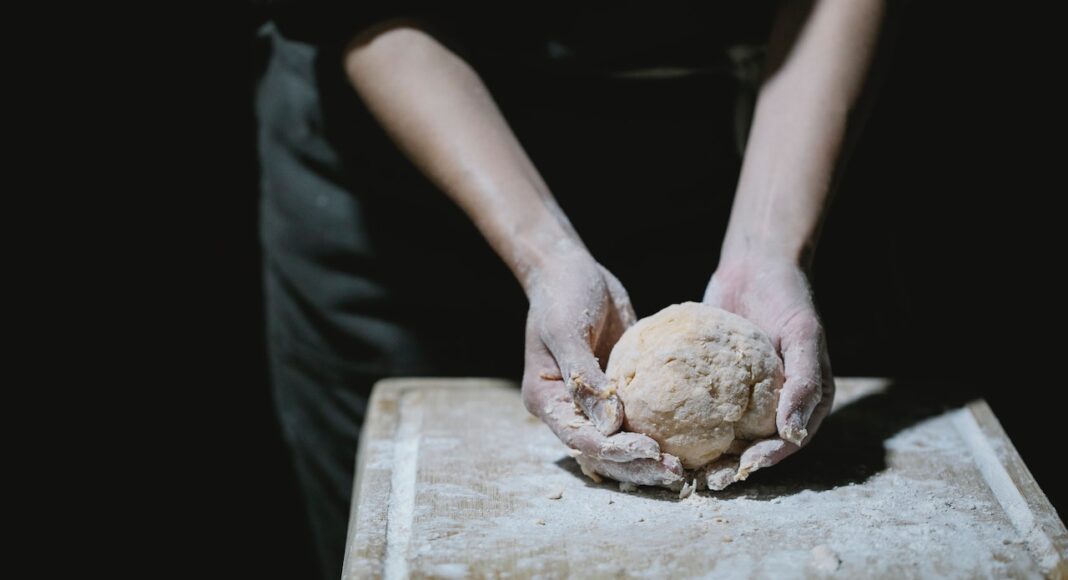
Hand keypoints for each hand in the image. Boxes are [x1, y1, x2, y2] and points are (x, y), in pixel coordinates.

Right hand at [521, 252, 683, 487]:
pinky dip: (654, 433)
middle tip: (674, 473)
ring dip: (646, 459)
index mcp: (546, 399)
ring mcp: (591, 403)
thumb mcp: (567, 330)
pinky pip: (633, 420)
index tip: (649, 450)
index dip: (613, 450)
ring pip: (618, 443)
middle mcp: (567, 409)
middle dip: (635, 465)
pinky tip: (684, 444)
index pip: (579, 438)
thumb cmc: (562, 294)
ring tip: (680, 470)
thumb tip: (610, 424)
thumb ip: (585, 378)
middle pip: (601, 451)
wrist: (571, 270)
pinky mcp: (615, 391)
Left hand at [702, 258, 834, 484]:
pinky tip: (661, 428)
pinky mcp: (715, 379)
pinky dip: (684, 418)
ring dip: (706, 451)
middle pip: (754, 444)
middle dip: (731, 466)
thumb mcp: (803, 334)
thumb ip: (805, 381)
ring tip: (680, 464)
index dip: (765, 460)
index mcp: (804, 399)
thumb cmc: (787, 296)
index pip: (787, 442)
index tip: (741, 470)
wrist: (755, 264)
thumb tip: (794, 432)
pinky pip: (700, 403)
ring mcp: (743, 392)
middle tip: (705, 480)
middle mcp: (773, 401)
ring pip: (725, 430)